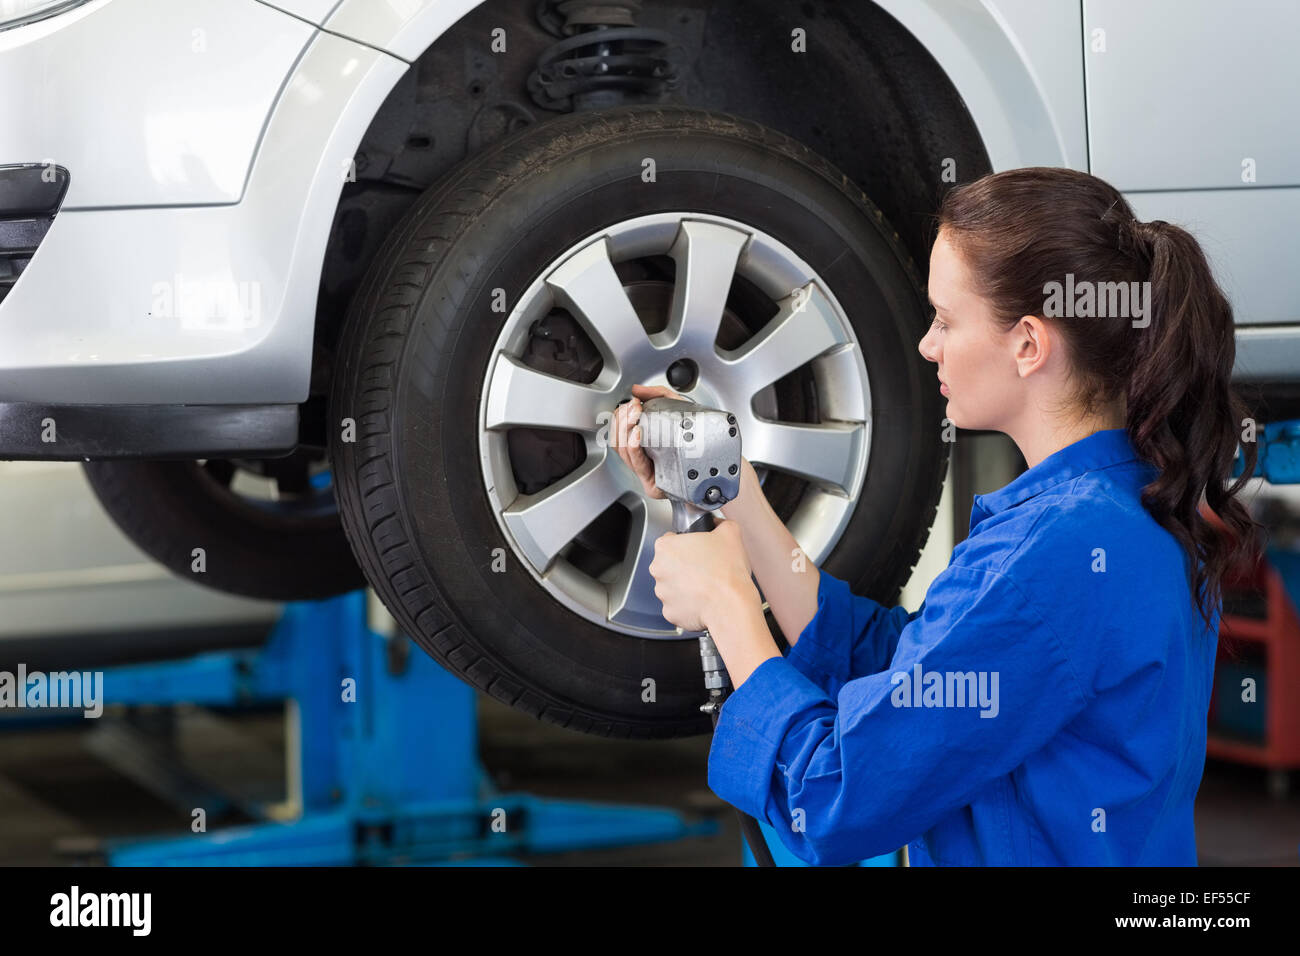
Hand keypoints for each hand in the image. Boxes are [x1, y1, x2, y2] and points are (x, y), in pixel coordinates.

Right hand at [610, 383, 685, 499]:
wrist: (715, 463)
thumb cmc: (695, 440)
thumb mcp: (677, 408)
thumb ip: (657, 395)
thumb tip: (636, 390)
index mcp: (642, 445)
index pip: (619, 432)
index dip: (620, 416)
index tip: (631, 402)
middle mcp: (642, 459)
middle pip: (617, 440)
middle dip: (621, 419)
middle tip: (633, 406)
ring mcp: (645, 472)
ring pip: (622, 450)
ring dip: (625, 429)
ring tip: (635, 414)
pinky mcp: (652, 482)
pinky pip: (636, 463)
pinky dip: (633, 446)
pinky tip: (637, 434)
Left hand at [648, 519, 758, 632]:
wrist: (730, 605)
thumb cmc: (726, 572)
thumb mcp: (730, 534)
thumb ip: (720, 523)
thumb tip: (716, 524)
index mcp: (665, 547)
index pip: (671, 540)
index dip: (687, 545)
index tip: (699, 551)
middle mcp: (658, 570)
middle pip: (669, 564)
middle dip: (684, 566)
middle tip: (705, 568)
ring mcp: (662, 593)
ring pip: (672, 586)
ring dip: (685, 586)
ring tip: (706, 586)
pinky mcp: (669, 613)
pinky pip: (677, 606)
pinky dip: (688, 604)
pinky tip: (703, 600)